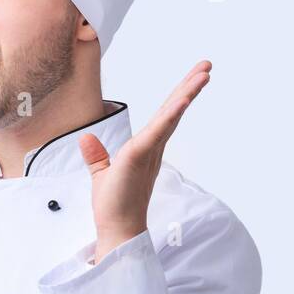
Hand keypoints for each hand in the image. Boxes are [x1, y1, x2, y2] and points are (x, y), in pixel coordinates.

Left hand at [78, 61, 211, 262]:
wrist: (116, 228)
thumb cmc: (113, 204)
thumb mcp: (101, 173)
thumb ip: (96, 155)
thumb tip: (86, 138)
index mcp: (146, 147)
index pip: (164, 116)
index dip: (178, 96)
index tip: (193, 78)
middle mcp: (153, 147)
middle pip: (173, 110)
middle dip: (189, 86)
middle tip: (207, 65)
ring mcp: (149, 150)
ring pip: (170, 116)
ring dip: (186, 93)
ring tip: (204, 73)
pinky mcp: (140, 156)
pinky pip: (158, 131)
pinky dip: (170, 114)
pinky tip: (182, 99)